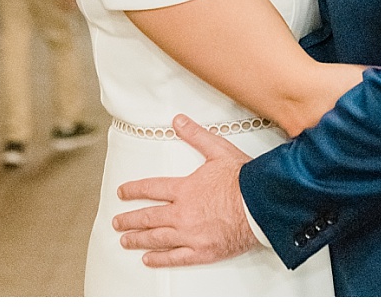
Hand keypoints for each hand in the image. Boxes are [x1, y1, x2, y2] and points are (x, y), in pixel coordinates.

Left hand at [113, 115, 259, 266]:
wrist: (263, 205)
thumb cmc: (244, 181)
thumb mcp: (218, 150)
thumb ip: (196, 135)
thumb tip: (179, 121)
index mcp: (184, 189)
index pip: (150, 188)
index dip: (133, 190)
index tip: (122, 193)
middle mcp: (182, 213)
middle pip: (148, 217)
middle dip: (130, 220)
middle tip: (117, 222)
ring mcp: (191, 234)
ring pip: (157, 238)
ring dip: (138, 239)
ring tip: (125, 240)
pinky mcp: (203, 251)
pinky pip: (176, 257)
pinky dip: (160, 259)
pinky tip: (149, 259)